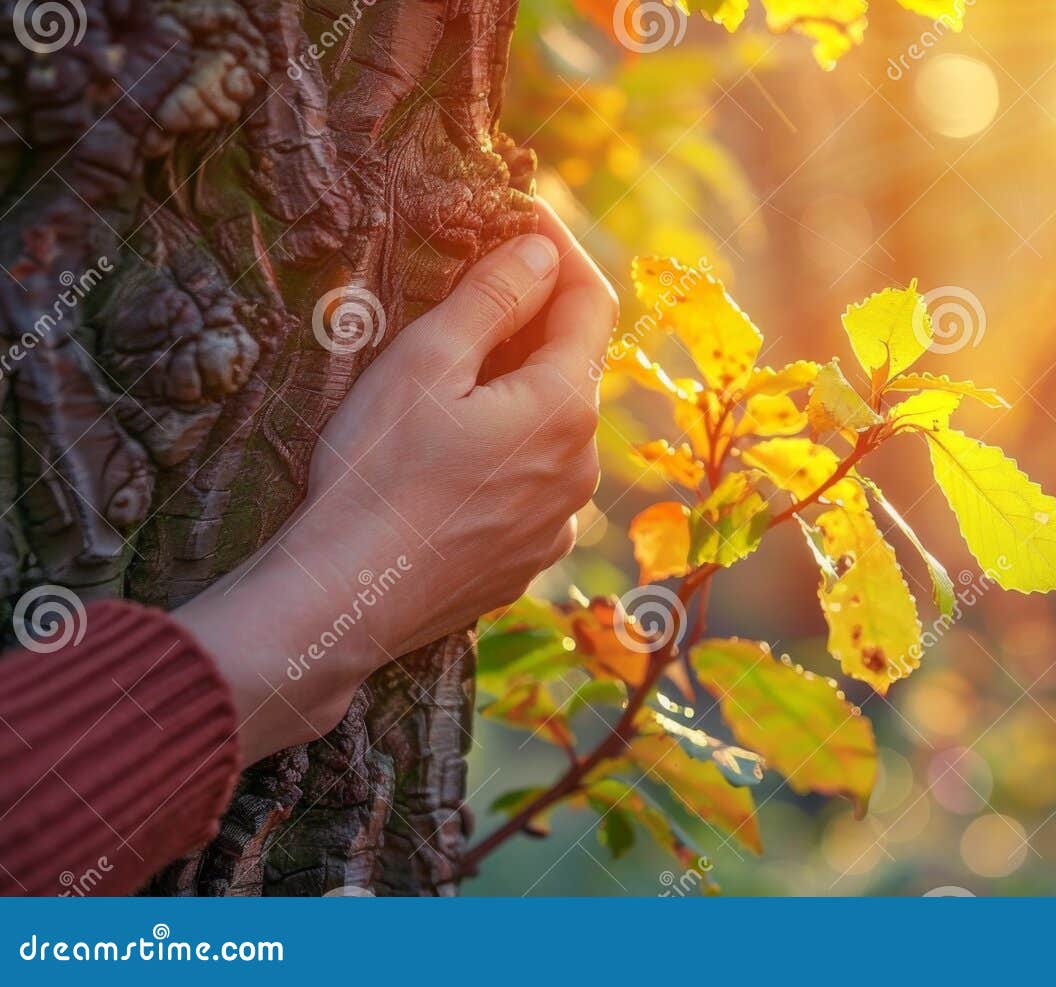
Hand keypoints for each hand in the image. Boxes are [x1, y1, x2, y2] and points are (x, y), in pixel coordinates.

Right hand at [176, 201, 616, 762]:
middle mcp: (581, 465)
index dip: (559, 249)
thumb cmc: (377, 474)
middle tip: (474, 283)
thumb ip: (494, 298)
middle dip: (533, 318)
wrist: (348, 598)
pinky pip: (531, 483)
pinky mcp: (528, 555)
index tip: (520, 216)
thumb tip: (540, 251)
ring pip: (552, 428)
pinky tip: (449, 453)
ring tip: (450, 375)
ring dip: (517, 388)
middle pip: (573, 365)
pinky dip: (504, 450)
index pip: (591, 301)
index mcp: (566, 406)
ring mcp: (560, 518)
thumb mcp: (426, 362)